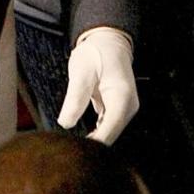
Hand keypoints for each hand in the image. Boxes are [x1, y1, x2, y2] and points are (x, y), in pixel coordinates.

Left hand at [56, 26, 137, 143]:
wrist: (108, 41)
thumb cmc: (96, 53)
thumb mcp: (82, 70)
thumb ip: (75, 96)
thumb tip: (65, 123)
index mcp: (122, 98)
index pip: (108, 132)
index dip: (92, 145)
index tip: (75, 152)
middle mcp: (128, 108)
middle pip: (110, 137)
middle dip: (92, 146)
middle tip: (70, 151)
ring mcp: (124, 110)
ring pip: (109, 135)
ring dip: (93, 142)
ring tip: (73, 148)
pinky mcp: (118, 110)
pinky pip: (107, 128)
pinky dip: (96, 134)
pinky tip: (81, 140)